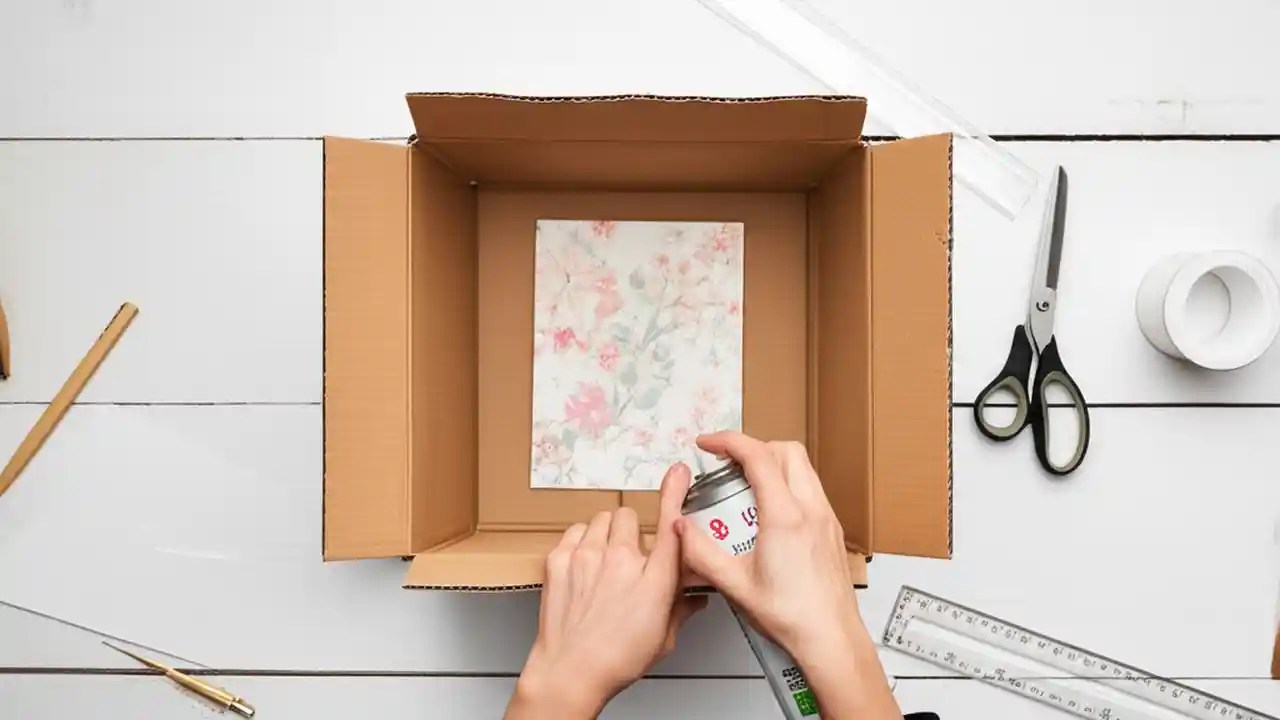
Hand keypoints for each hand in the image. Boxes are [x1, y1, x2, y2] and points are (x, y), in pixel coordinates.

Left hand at [506, 463, 707, 719]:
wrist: (569, 672)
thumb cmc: (614, 661)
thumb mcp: (663, 639)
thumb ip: (681, 610)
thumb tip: (695, 599)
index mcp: (654, 580)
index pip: (671, 524)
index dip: (675, 493)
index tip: (677, 473)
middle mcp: (621, 561)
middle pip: (628, 517)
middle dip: (630, 531)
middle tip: (627, 557)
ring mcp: (587, 557)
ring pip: (600, 520)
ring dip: (604, 534)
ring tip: (602, 561)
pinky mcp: (559, 559)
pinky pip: (575, 531)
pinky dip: (580, 542)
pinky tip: (583, 564)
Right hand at [677, 431, 900, 718]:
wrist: (831, 639)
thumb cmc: (792, 617)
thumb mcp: (734, 585)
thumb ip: (700, 553)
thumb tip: (680, 529)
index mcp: (785, 517)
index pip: (758, 456)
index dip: (728, 441)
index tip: (708, 444)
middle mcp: (810, 510)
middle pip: (786, 450)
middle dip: (753, 447)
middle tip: (727, 464)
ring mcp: (826, 518)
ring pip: (802, 467)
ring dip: (772, 465)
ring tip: (745, 488)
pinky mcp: (832, 530)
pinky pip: (810, 489)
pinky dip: (787, 485)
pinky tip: (768, 513)